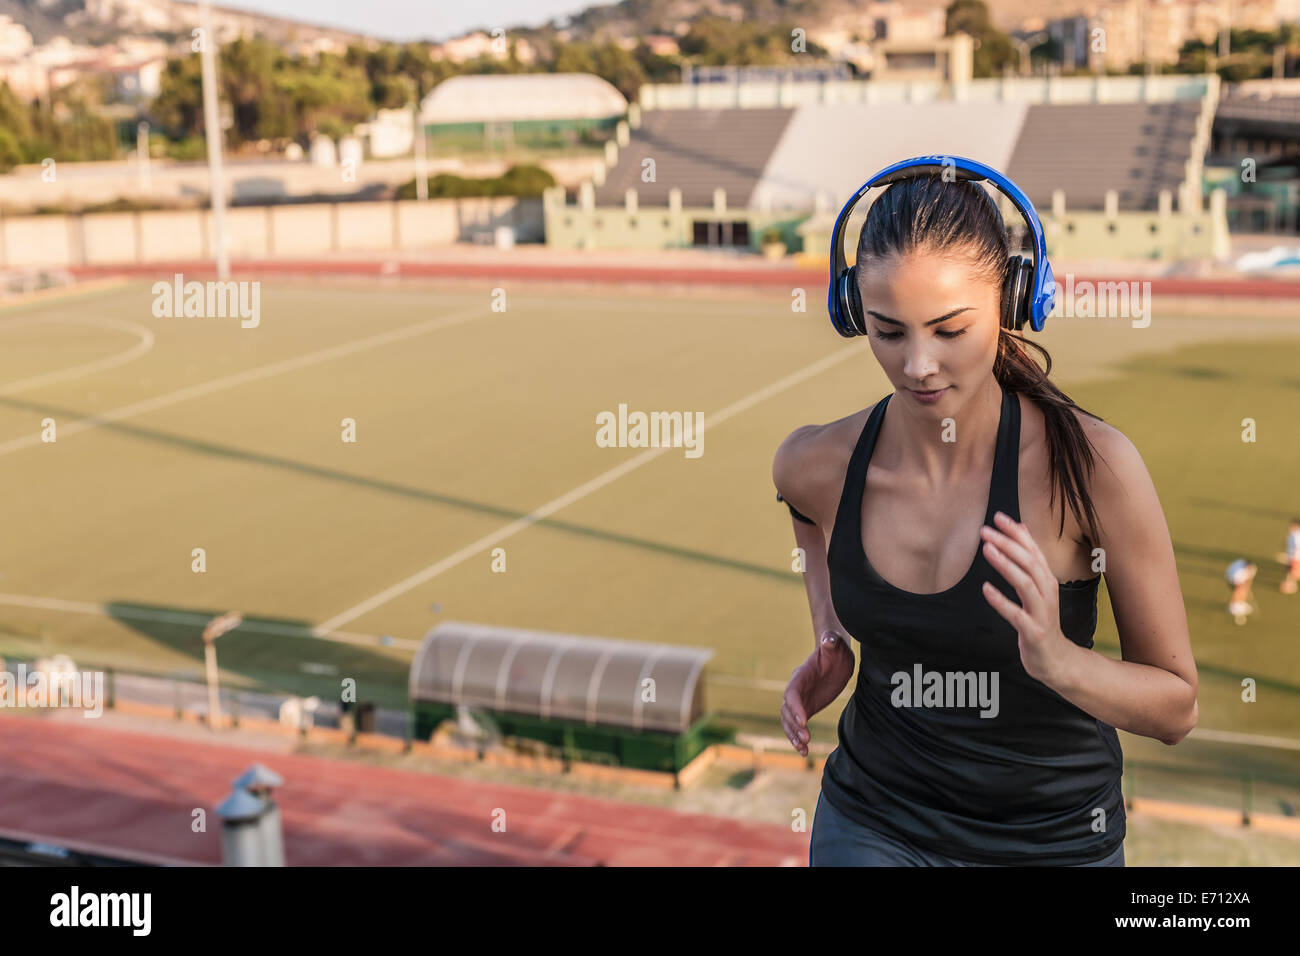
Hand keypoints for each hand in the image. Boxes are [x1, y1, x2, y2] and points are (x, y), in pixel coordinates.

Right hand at [781, 629, 854, 756]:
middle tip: (807, 738)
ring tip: (803, 748)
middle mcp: (796, 689)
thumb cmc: (835, 648)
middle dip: (794, 725)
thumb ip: (830, 642)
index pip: (792, 693)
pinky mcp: (807, 708)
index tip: (803, 720)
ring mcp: (800, 700)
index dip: (795, 707)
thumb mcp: (835, 645)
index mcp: (800, 675)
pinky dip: (798, 738)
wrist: (835, 655)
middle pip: (787, 710)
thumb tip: (828, 639)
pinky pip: (797, 725)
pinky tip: (804, 750)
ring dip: (793, 735)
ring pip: (788, 721)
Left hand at [979, 511, 1074, 686]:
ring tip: (987, 550)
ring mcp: (1042, 613)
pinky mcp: (1034, 632)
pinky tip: (985, 589)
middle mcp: (1047, 593)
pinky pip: (1016, 614)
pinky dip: (1001, 601)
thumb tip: (1020, 528)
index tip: (997, 517)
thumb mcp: (1038, 588)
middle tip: (985, 531)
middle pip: (1030, 563)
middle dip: (1008, 544)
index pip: (1033, 550)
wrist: (1056, 659)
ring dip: (1006, 565)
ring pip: (1026, 584)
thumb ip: (1030, 560)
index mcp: (1047, 580)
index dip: (1016, 533)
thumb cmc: (1041, 620)